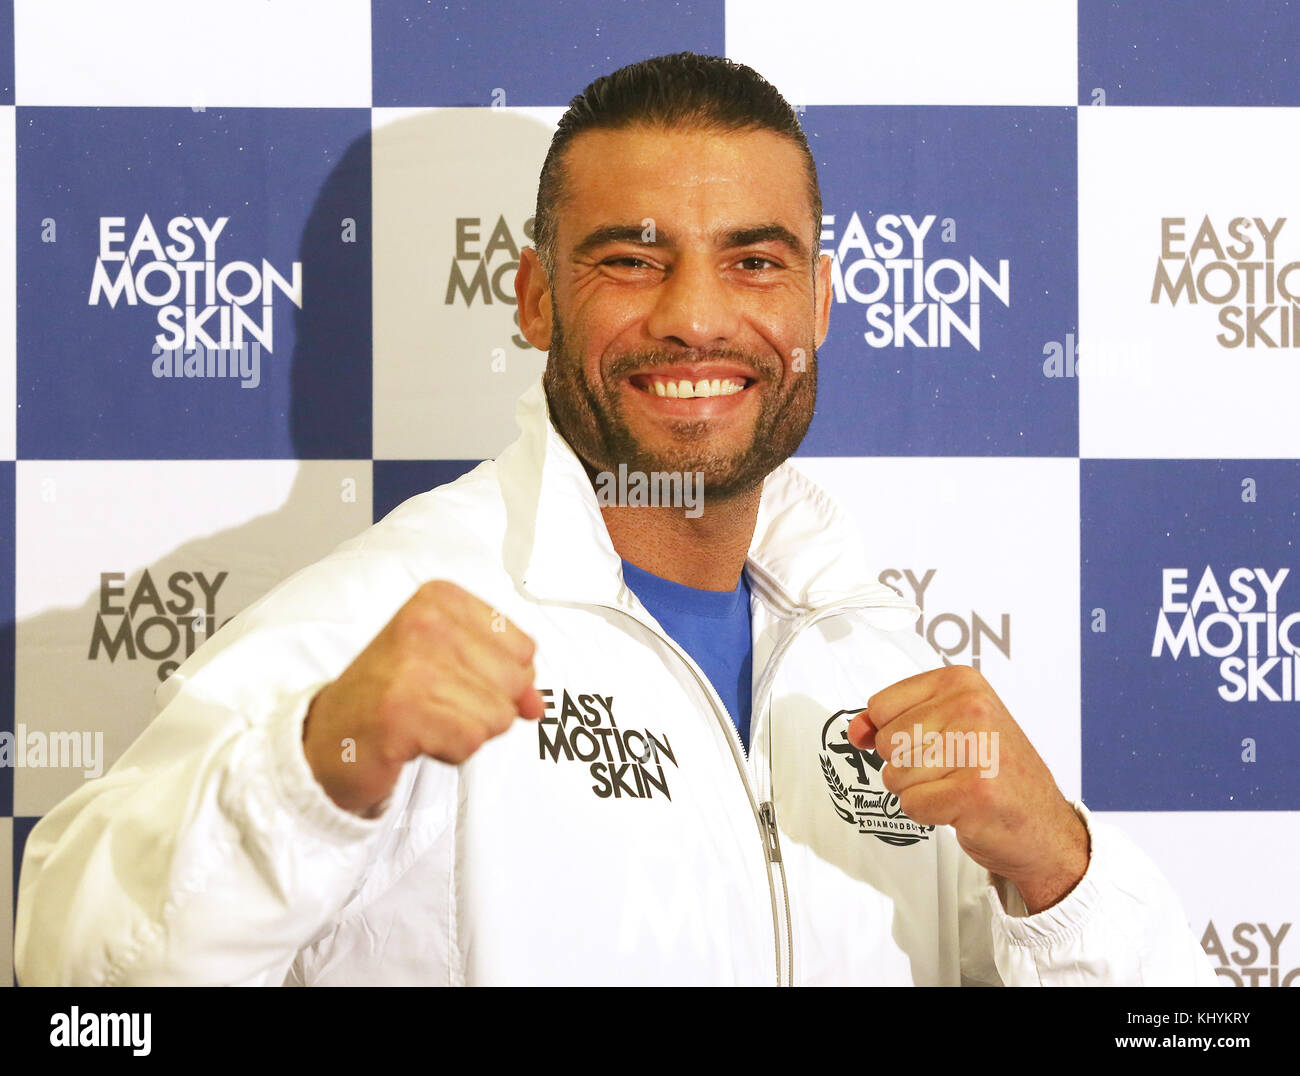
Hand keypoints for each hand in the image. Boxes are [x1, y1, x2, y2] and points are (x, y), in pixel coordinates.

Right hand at [303, 580, 544, 814]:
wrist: (328, 737)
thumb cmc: (391, 694)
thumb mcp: (454, 666)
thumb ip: (506, 677)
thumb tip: (536, 703)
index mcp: (441, 599)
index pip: (523, 648)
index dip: (499, 679)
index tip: (453, 678)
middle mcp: (426, 623)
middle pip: (515, 681)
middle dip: (484, 706)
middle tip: (435, 703)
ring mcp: (412, 664)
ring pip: (497, 715)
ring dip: (466, 730)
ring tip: (425, 719)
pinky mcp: (402, 710)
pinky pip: (471, 740)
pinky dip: (451, 751)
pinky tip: (418, 737)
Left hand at [847, 664, 1088, 912]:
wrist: (1045, 828)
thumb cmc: (996, 774)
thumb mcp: (948, 728)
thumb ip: (893, 721)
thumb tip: (856, 730)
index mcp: (962, 682)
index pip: (880, 705)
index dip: (892, 733)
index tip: (928, 742)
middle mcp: (972, 707)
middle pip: (887, 742)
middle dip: (907, 766)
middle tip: (950, 770)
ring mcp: (976, 748)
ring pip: (896, 775)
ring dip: (919, 791)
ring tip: (957, 787)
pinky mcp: (975, 791)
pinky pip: (913, 804)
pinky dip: (930, 813)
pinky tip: (961, 807)